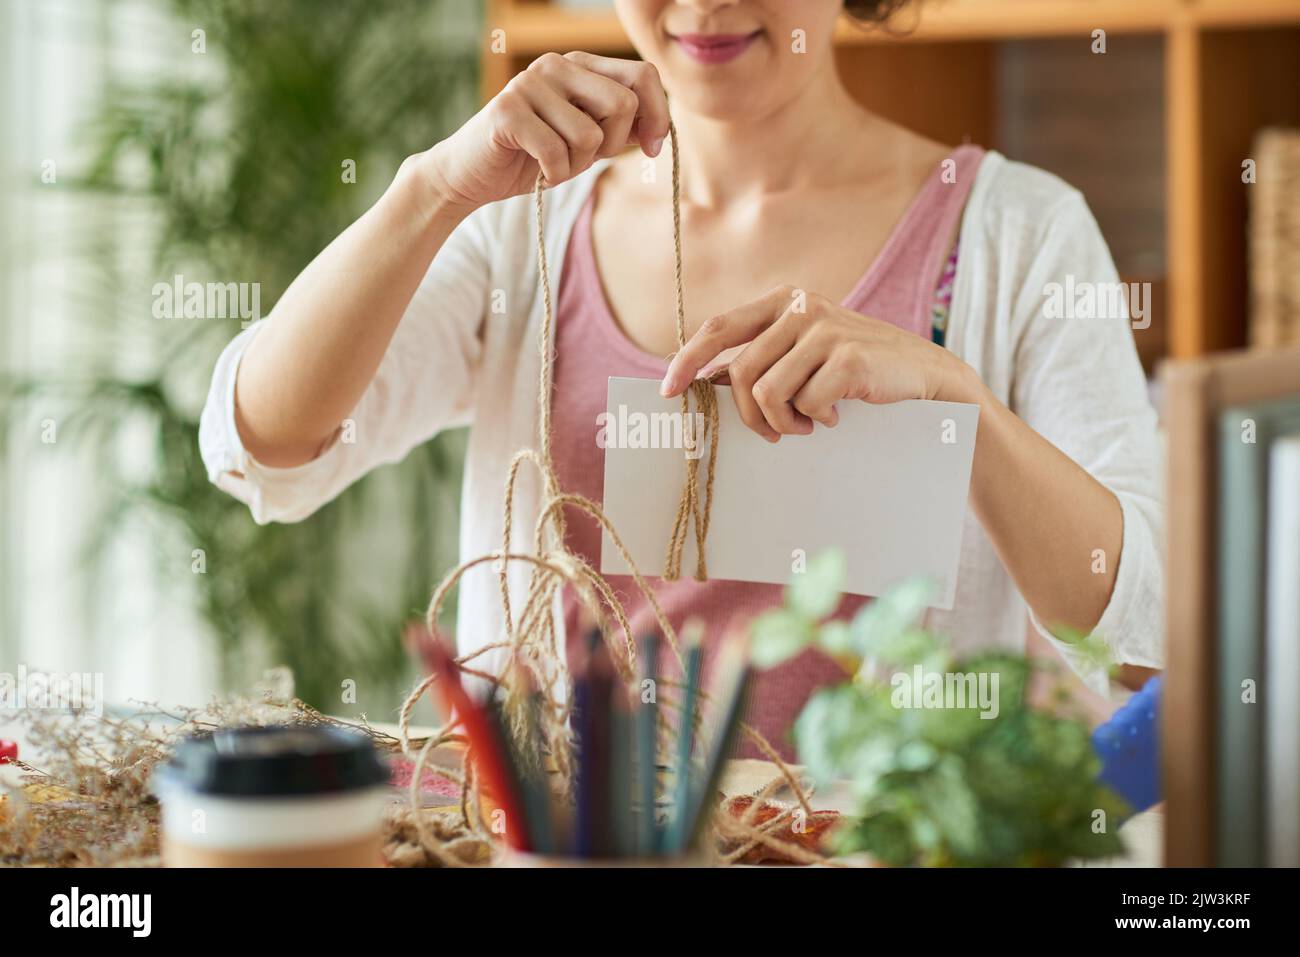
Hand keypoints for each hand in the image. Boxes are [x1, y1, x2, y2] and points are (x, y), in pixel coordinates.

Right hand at [421, 52, 670, 214]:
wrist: (471, 175)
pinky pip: (557, 153)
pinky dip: (554, 175)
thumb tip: (659, 128)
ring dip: (577, 165)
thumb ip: (619, 127)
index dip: (657, 116)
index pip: (642, 76)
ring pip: (591, 135)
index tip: (651, 149)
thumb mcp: (586, 142)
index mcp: (579, 66)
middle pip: (623, 103)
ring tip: (553, 164)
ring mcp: (530, 84)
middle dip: (612, 145)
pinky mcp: (508, 111)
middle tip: (583, 158)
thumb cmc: (533, 158)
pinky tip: (537, 172)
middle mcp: (556, 64)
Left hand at [660, 285, 981, 441]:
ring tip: (808, 424)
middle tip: (773, 434)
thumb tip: (703, 384)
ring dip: (783, 423)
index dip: (688, 360)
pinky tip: (836, 414)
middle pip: (739, 373)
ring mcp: (825, 330)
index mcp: (783, 303)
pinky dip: (815, 419)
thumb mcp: (804, 356)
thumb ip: (762, 360)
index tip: (668, 392)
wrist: (922, 376)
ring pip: (766, 393)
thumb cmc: (854, 371)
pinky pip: (805, 404)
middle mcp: (800, 308)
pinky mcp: (848, 357)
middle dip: (748, 416)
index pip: (719, 328)